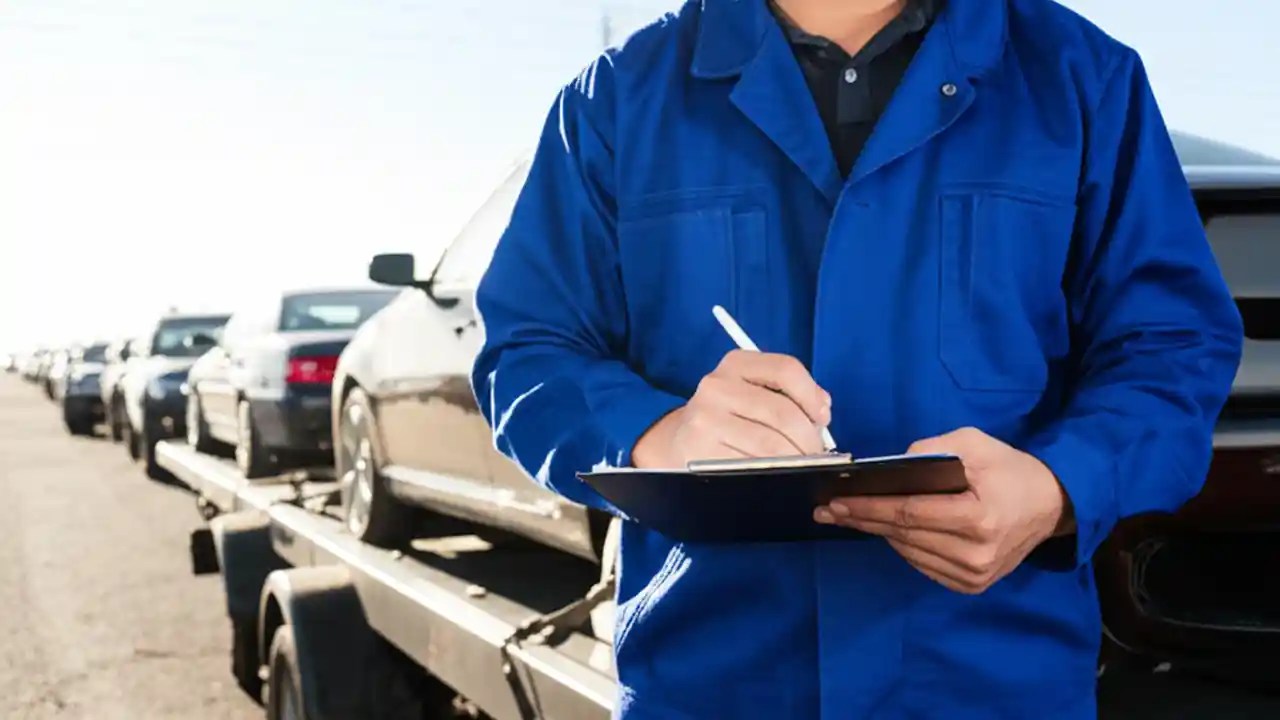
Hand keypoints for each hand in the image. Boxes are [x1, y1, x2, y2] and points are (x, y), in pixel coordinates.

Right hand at [632, 350, 831, 467]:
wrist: (678, 439)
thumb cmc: (728, 416)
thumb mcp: (753, 391)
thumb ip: (789, 393)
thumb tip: (822, 409)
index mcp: (736, 363)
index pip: (786, 369)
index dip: (812, 395)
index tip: (822, 417)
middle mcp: (717, 385)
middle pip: (782, 412)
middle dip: (808, 440)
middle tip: (816, 456)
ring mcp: (706, 418)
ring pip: (770, 444)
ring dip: (796, 461)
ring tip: (801, 468)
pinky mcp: (701, 450)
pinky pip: (751, 466)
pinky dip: (773, 474)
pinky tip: (777, 475)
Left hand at [816, 427, 1072, 593]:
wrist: (1050, 505)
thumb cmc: (1009, 468)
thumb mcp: (973, 443)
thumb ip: (931, 450)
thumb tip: (890, 467)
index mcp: (979, 518)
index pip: (909, 514)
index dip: (869, 507)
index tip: (835, 502)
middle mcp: (975, 554)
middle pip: (903, 536)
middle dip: (862, 520)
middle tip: (826, 510)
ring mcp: (974, 575)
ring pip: (909, 553)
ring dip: (878, 533)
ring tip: (849, 516)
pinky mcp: (972, 585)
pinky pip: (922, 565)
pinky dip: (902, 546)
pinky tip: (885, 529)